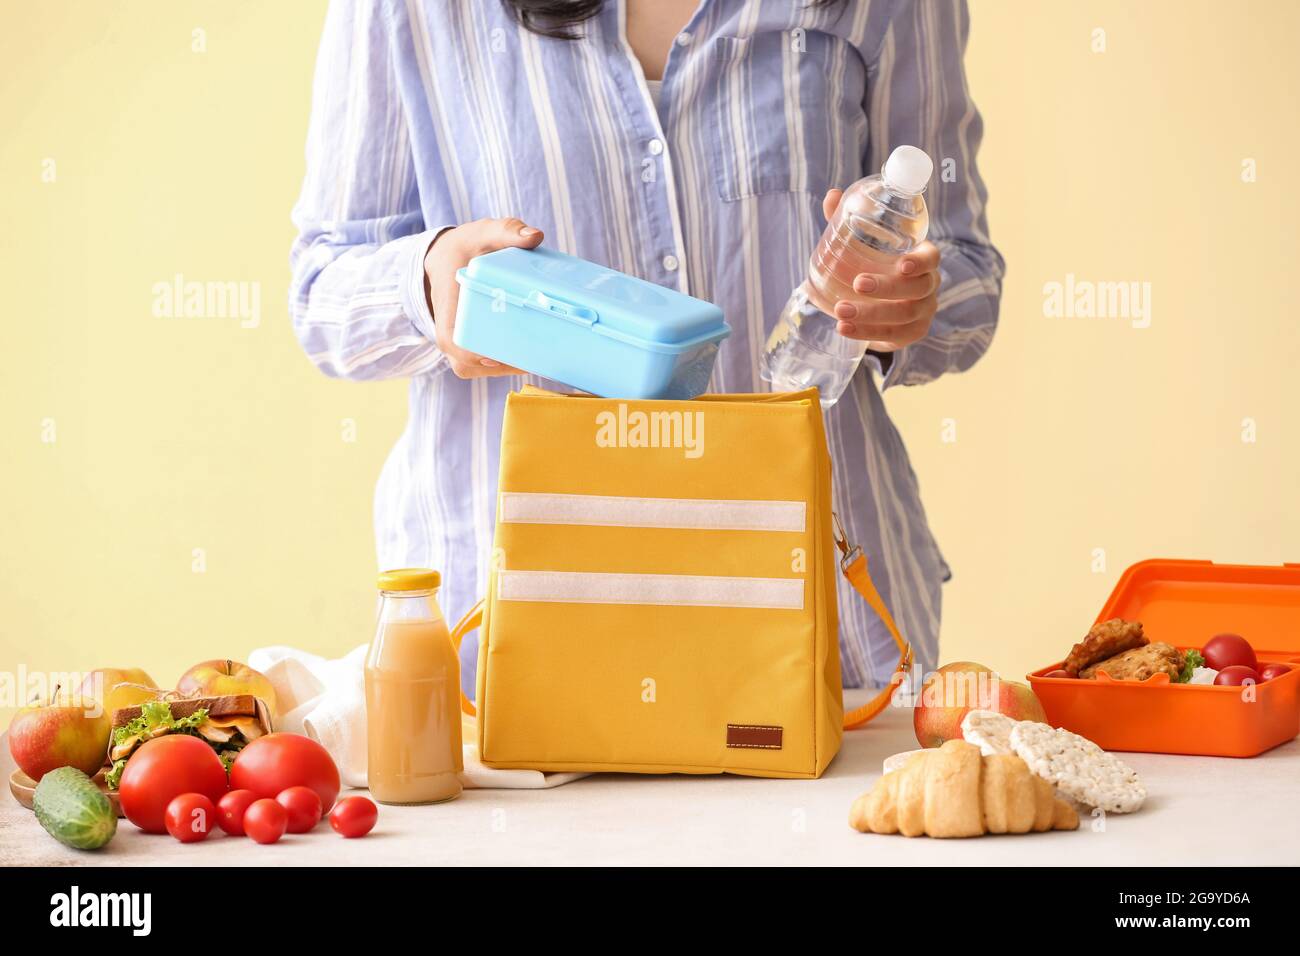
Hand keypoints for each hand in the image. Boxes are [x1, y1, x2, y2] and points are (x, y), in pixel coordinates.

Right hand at [423, 217, 544, 377]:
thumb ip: (507, 231)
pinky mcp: (472, 352)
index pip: (456, 345)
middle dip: (509, 363)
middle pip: (476, 363)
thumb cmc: (466, 248)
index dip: (479, 355)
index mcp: (447, 312)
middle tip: (545, 353)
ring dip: (514, 365)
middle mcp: (449, 337)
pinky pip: (490, 366)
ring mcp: (460, 348)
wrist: (447, 259)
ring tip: (546, 355)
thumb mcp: (483, 233)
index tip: (509, 353)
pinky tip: (537, 355)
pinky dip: (512, 363)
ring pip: (486, 368)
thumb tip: (535, 236)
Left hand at [820, 188, 940, 351]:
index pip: (932, 258)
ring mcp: (922, 313)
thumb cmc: (875, 262)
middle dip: (888, 288)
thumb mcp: (865, 242)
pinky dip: (866, 333)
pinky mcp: (909, 334)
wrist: (881, 301)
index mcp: (923, 259)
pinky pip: (892, 336)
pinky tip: (844, 327)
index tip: (901, 264)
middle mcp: (928, 286)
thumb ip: (849, 219)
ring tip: (840, 310)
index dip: (920, 262)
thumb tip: (832, 196)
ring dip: (871, 314)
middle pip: (918, 289)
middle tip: (857, 283)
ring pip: (904, 315)